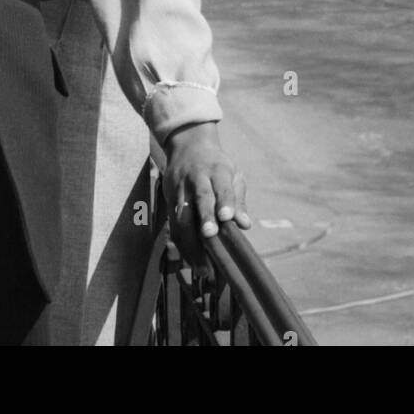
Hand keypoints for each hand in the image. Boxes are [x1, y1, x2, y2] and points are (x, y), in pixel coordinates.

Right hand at [162, 122, 249, 267]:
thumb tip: (244, 225)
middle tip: (210, 235)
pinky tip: (192, 261)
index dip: (224, 201)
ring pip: (182, 214)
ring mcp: (180, 189)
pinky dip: (182, 245)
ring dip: (191, 240)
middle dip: (204, 217)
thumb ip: (238, 200)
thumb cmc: (216, 166)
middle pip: (200, 198)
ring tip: (203, 266)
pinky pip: (174, 226)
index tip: (227, 218)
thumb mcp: (232, 174)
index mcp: (217, 170)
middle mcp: (197, 178)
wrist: (187, 147)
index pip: (222, 186)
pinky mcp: (169, 201)